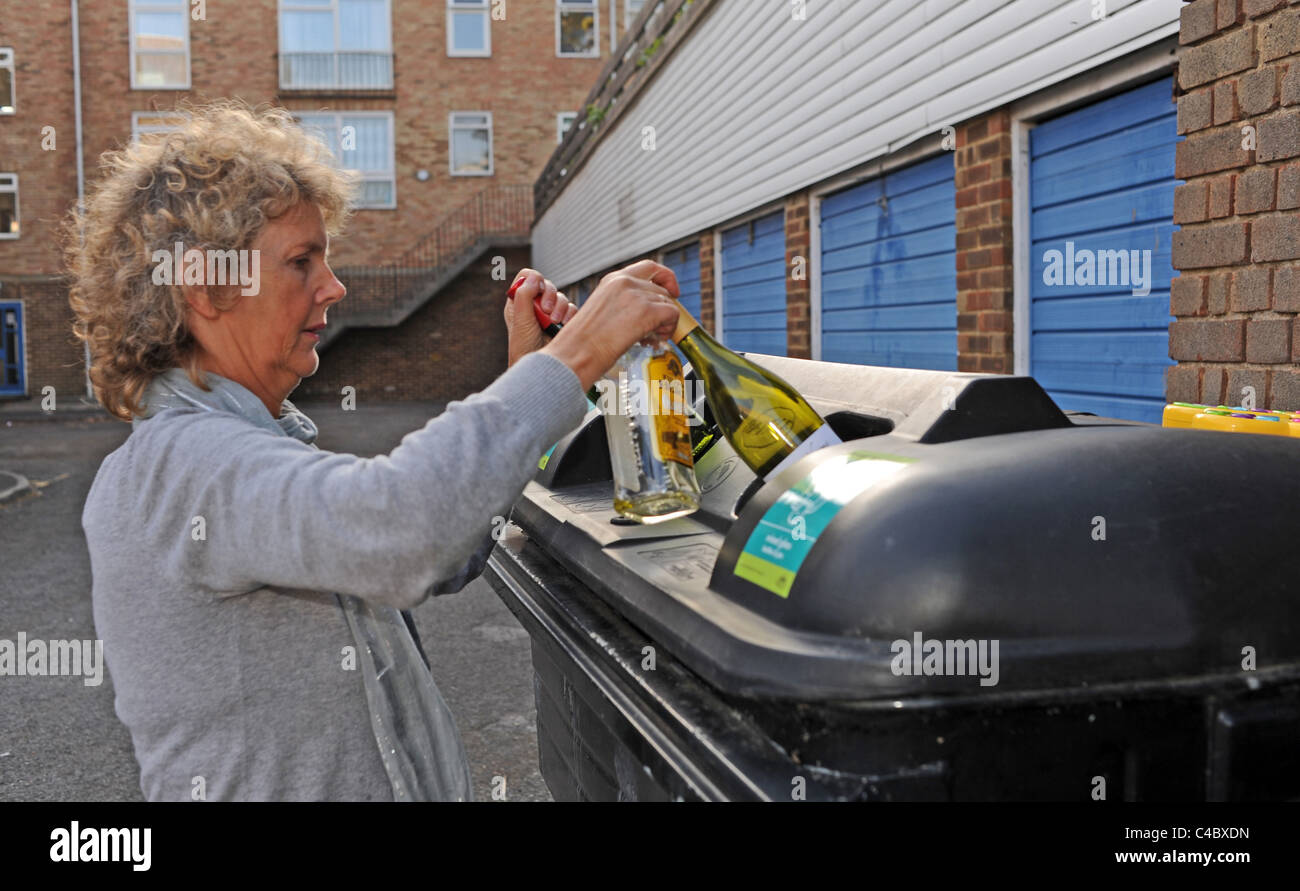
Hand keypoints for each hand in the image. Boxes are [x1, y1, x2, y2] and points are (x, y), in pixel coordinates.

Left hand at [504, 269, 576, 367]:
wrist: (542, 370)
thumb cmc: (525, 350)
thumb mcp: (521, 322)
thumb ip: (524, 297)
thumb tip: (533, 277)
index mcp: (519, 302)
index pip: (527, 277)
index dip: (534, 279)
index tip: (537, 290)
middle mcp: (535, 305)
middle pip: (547, 285)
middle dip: (549, 296)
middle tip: (547, 311)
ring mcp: (550, 313)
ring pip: (561, 297)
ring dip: (560, 308)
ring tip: (554, 323)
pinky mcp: (564, 321)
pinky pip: (572, 309)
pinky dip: (570, 316)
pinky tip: (563, 326)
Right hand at [540, 259, 681, 391]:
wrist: (577, 353)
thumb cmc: (584, 341)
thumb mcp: (602, 310)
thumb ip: (623, 303)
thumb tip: (647, 311)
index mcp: (613, 280)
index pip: (650, 267)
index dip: (666, 278)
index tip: (672, 292)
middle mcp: (625, 282)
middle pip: (661, 289)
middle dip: (663, 310)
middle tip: (654, 330)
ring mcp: (637, 295)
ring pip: (668, 303)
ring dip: (665, 323)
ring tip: (651, 338)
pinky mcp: (647, 311)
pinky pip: (673, 314)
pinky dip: (669, 328)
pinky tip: (656, 340)